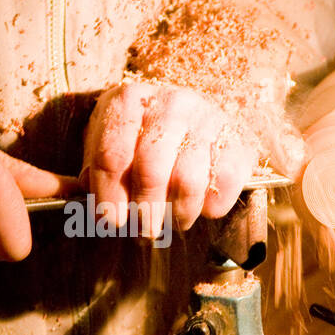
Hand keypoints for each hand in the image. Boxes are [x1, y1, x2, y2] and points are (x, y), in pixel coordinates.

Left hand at [82, 81, 257, 235]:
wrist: (196, 115)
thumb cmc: (143, 136)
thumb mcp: (111, 140)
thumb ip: (98, 170)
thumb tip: (98, 207)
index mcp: (130, 101)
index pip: (112, 156)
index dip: (109, 196)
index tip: (111, 223)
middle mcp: (170, 103)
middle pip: (151, 171)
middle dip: (144, 212)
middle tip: (144, 233)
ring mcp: (207, 118)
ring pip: (188, 182)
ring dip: (178, 214)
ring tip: (173, 222)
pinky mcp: (236, 140)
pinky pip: (222, 186)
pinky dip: (210, 207)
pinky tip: (200, 206)